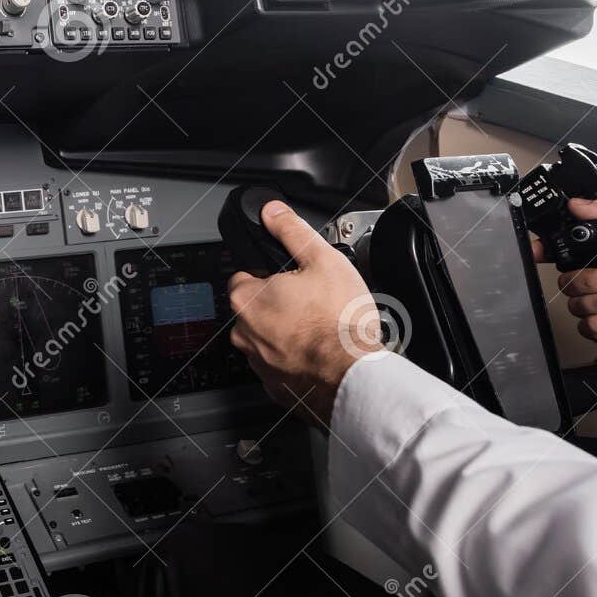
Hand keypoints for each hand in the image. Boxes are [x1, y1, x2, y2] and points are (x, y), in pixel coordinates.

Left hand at [228, 201, 375, 427]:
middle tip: (311, 302)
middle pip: (256, 307)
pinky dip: (295, 358)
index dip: (271, 273)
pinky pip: (280, 365)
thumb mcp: (321, 259)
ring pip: (267, 337)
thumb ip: (291, 231)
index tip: (292, 279)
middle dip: (279, 303)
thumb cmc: (339, 322)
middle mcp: (243, 332)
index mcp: (247, 297)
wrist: (354, 375)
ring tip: (319, 327)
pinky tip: (318, 351)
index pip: (244, 275)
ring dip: (286, 331)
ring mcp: (257, 362)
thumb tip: (272, 211)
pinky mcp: (274, 385)